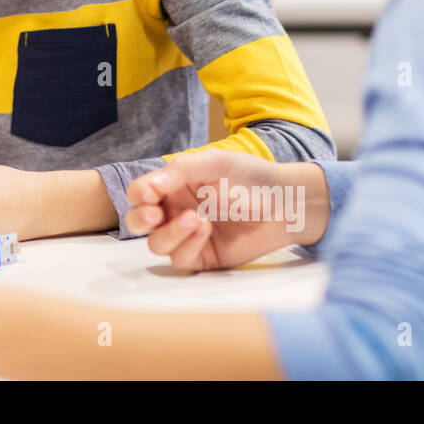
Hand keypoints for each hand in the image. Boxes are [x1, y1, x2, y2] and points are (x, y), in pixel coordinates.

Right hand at [124, 150, 328, 269]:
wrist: (285, 202)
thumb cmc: (250, 177)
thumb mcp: (213, 163)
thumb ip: (178, 171)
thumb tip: (147, 187)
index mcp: (172, 186)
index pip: (139, 193)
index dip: (138, 194)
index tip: (150, 192)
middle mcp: (175, 211)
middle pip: (137, 223)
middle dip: (140, 220)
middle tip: (154, 213)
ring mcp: (188, 236)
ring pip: (157, 244)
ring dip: (170, 232)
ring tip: (196, 219)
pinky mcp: (204, 257)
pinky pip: (181, 259)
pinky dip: (188, 244)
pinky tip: (206, 228)